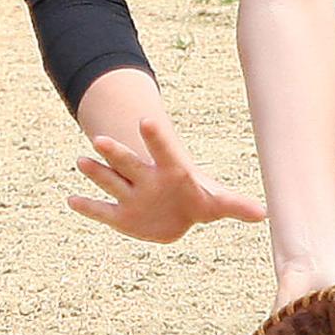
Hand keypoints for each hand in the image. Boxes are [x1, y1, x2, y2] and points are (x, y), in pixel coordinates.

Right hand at [67, 118, 266, 242]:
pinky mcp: (120, 215)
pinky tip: (70, 200)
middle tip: (100, 139)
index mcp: (171, 171)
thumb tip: (264, 212)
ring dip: (96, 172)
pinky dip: (87, 207)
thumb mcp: (216, 203)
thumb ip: (235, 205)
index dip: (156, 138)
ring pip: (111, 181)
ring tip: (81, 161)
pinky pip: (101, 210)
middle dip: (116, 153)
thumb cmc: (196, 199)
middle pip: (130, 163)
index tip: (146, 119)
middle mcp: (146, 178)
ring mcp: (130, 194)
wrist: (176, 207)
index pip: (164, 150)